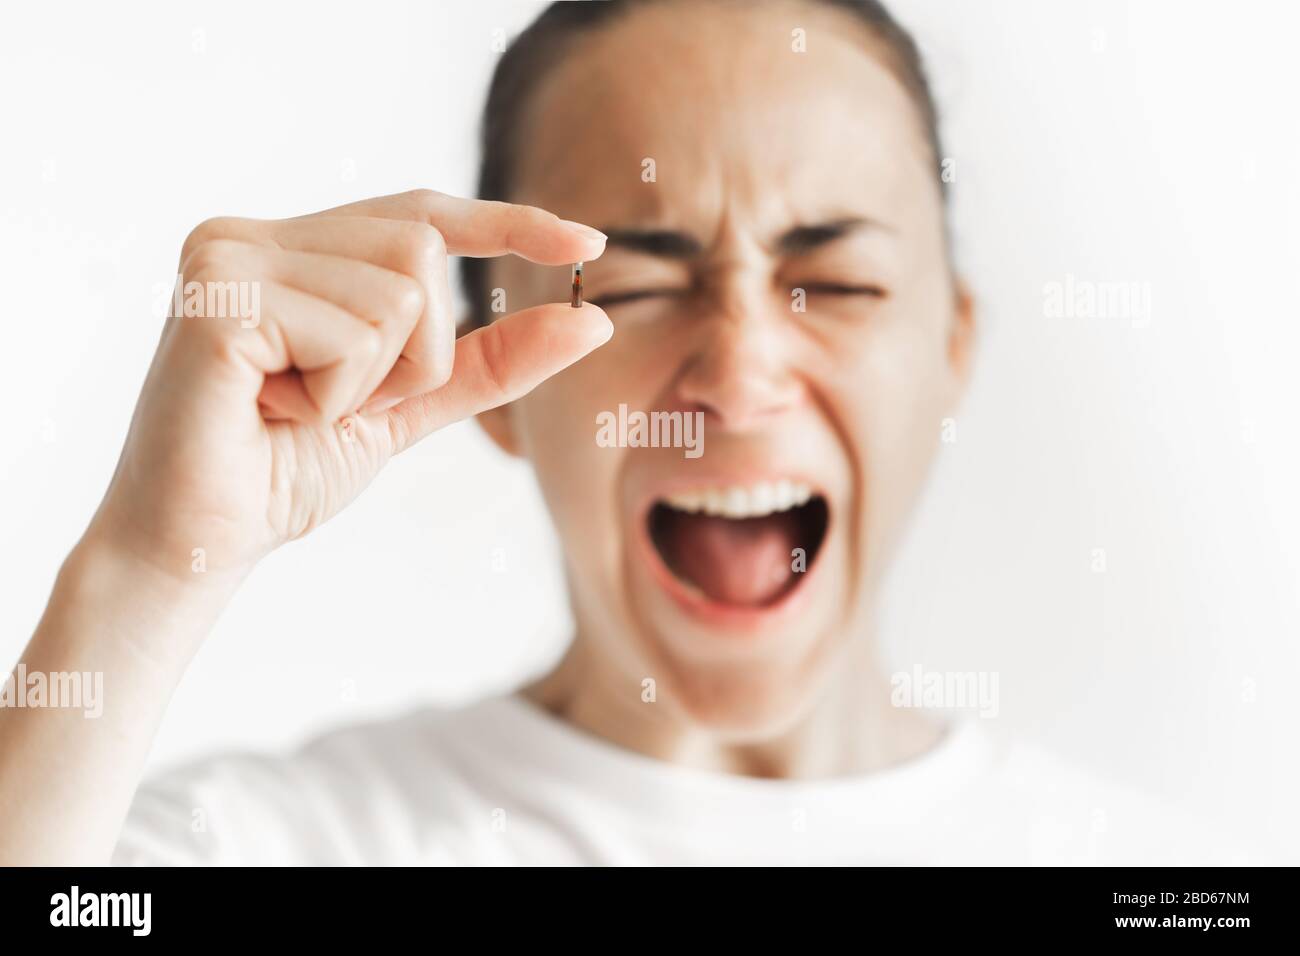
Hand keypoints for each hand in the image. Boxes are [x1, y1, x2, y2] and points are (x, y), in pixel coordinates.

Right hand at [86, 189, 608, 587]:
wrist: (202, 541)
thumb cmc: (288, 468)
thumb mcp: (411, 404)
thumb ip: (491, 360)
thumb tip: (593, 319)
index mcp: (294, 248)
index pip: (421, 213)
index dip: (508, 222)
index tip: (589, 242)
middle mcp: (257, 233)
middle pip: (422, 250)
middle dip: (418, 352)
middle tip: (340, 401)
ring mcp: (230, 255)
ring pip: (398, 295)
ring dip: (376, 381)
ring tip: (300, 408)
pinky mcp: (219, 295)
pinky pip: (354, 335)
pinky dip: (338, 396)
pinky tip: (274, 411)